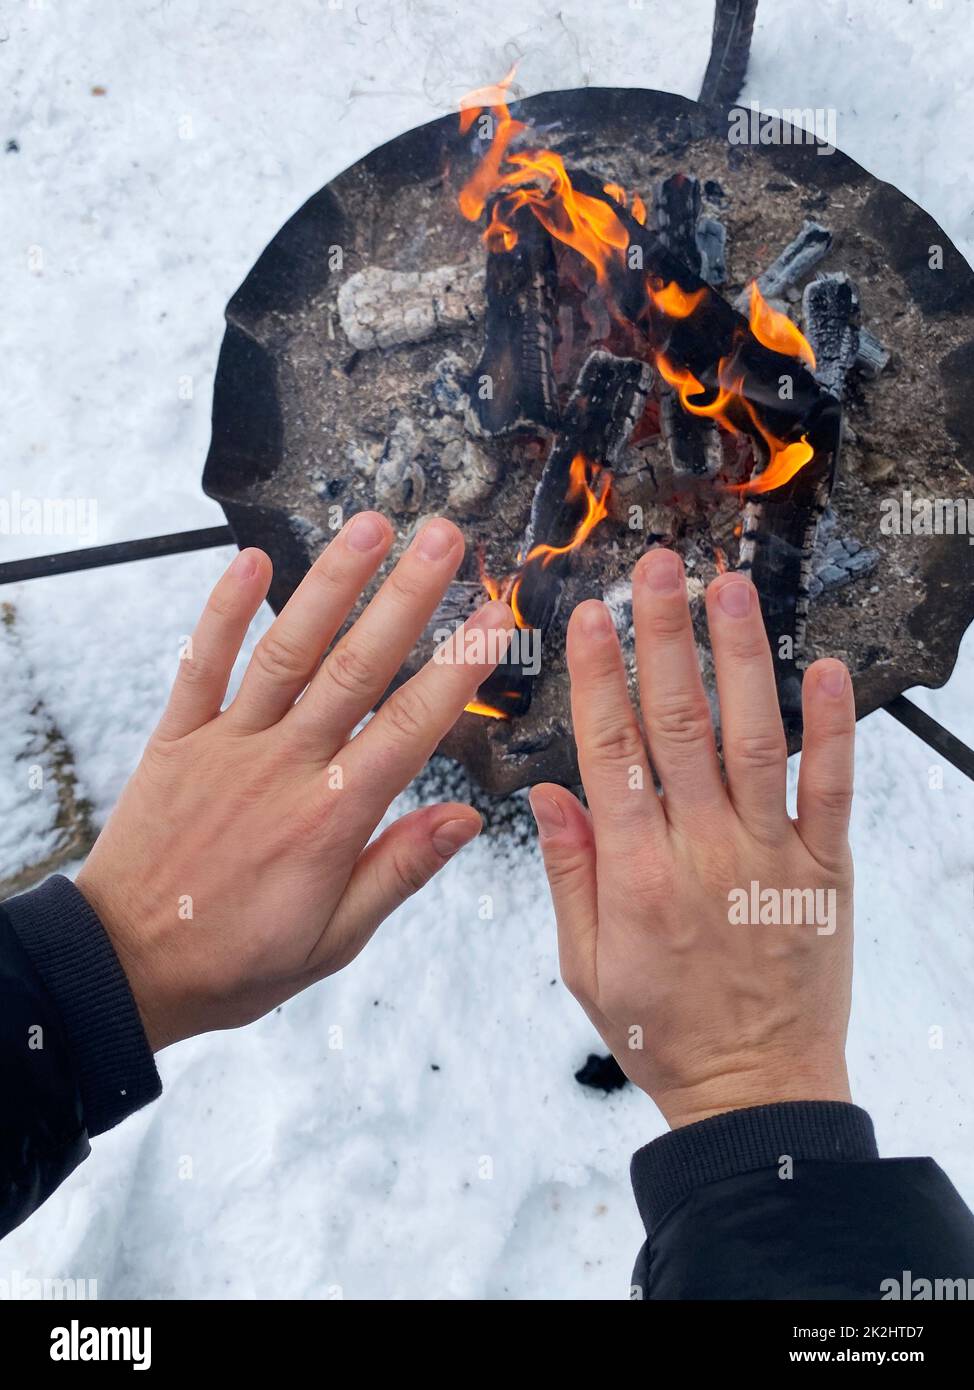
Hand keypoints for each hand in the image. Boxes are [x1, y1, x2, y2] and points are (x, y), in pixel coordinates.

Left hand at [77, 514, 512, 1050]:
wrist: (127, 965)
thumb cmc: (234, 959)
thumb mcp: (335, 939)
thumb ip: (401, 869)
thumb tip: (467, 819)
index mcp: (330, 818)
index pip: (411, 728)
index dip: (458, 668)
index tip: (494, 620)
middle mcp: (284, 767)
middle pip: (357, 668)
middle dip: (406, 597)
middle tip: (446, 541)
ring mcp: (228, 745)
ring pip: (288, 651)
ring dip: (331, 584)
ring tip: (372, 527)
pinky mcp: (178, 738)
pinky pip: (202, 664)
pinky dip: (224, 611)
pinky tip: (253, 561)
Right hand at [529, 549, 854, 1128]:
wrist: (755, 1090)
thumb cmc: (662, 1029)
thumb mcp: (585, 966)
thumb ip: (569, 875)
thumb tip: (550, 792)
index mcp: (637, 876)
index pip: (611, 754)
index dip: (597, 678)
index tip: (587, 616)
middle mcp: (703, 853)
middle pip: (678, 726)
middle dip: (663, 638)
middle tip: (657, 568)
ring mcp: (770, 856)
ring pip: (755, 739)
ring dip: (741, 659)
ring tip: (728, 589)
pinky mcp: (825, 869)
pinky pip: (835, 789)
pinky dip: (835, 728)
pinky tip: (827, 669)